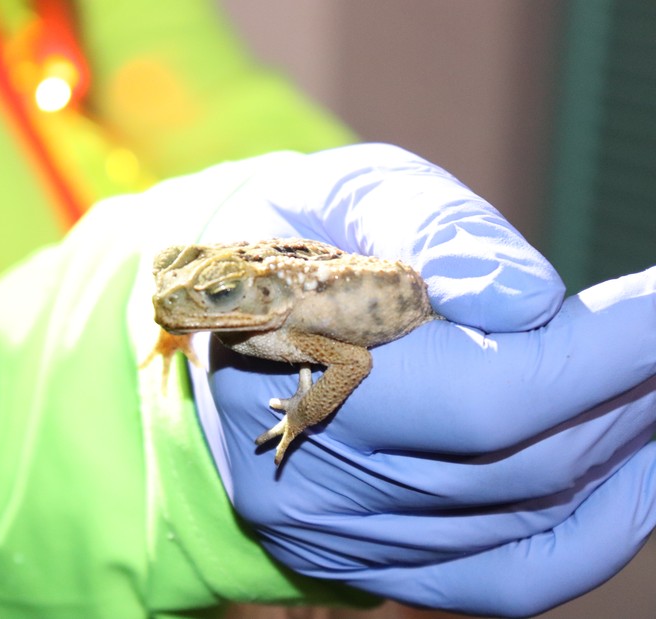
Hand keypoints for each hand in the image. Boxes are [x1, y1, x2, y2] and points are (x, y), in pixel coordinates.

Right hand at [188, 144, 655, 615]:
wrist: (214, 324)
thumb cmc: (286, 238)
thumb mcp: (342, 190)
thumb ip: (429, 227)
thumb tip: (532, 300)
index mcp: (290, 358)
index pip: (480, 393)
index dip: (600, 358)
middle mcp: (309, 469)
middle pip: (511, 460)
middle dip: (624, 398)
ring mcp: (332, 529)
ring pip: (516, 516)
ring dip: (620, 457)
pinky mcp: (358, 560)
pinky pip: (496, 580)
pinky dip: (589, 538)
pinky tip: (642, 483)